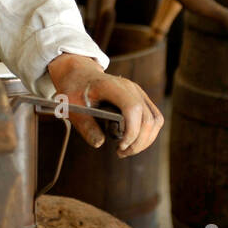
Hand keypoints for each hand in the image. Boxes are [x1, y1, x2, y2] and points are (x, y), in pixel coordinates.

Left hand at [46, 53, 162, 157]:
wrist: (80, 74)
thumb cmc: (75, 90)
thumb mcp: (71, 106)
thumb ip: (84, 125)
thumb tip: (100, 143)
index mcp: (111, 86)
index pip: (132, 108)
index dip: (131, 132)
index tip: (119, 147)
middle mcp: (130, 87)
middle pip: (148, 119)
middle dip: (138, 142)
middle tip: (121, 153)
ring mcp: (138, 92)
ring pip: (155, 120)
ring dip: (145, 140)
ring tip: (127, 150)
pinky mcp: (141, 98)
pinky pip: (154, 118)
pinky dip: (148, 134)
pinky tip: (132, 142)